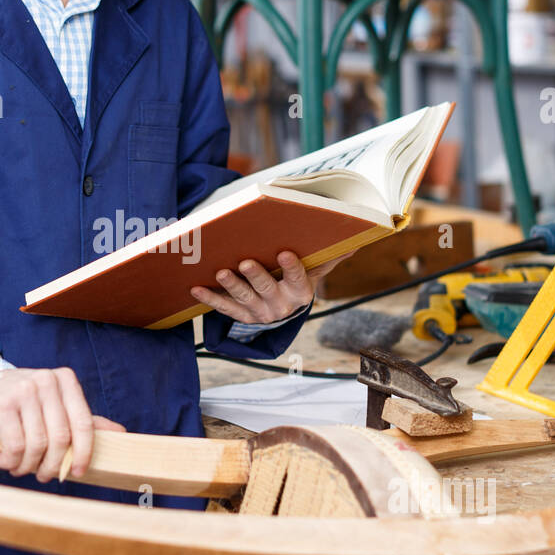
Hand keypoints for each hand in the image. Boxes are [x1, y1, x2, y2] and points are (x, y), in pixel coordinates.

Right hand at [0, 367, 125, 482]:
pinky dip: (11, 461)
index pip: (83, 423)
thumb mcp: (54, 404)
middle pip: (61, 438)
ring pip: (37, 445)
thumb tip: (119, 433)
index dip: (83, 453)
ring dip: (28, 466)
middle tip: (43, 476)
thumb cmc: (23, 401)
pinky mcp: (2, 405)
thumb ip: (83, 418)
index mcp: (65, 381)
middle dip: (52, 465)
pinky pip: (15, 445)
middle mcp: (46, 381)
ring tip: (20, 469)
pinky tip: (3, 461)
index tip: (77, 473)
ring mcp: (24, 391)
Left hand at [189, 249, 355, 326]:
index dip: (291, 268)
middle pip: (266, 290)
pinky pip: (224, 308)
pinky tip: (195, 289)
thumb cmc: (298, 279)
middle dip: (256, 277)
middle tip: (245, 263)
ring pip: (244, 299)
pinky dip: (209, 299)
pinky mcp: (241, 316)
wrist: (285, 307)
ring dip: (231, 286)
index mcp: (301, 293)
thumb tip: (358, 239)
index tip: (284, 253)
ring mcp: (259, 313)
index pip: (298, 279)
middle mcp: (280, 306)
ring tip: (222, 272)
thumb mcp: (316, 268)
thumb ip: (332, 255)